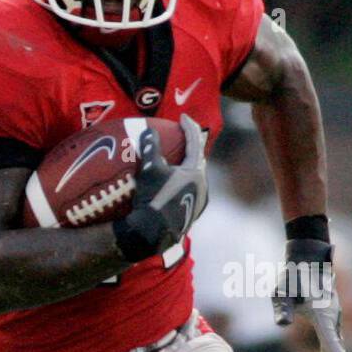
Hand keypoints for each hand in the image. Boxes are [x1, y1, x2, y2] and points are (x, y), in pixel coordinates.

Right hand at [114, 113, 207, 262]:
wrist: (152, 233)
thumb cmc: (153, 198)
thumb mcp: (149, 169)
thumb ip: (150, 147)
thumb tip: (148, 130)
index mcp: (196, 171)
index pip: (195, 142)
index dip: (188, 127)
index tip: (182, 117)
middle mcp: (203, 186)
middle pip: (198, 161)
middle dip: (191, 150)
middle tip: (183, 141)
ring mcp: (198, 203)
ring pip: (195, 179)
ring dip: (187, 170)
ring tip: (177, 166)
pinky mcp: (191, 216)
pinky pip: (188, 194)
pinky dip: (182, 186)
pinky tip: (171, 189)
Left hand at [273, 238, 351, 351]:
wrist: (307, 255)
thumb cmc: (292, 274)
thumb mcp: (282, 291)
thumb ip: (283, 308)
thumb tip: (282, 324)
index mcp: (322, 315)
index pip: (332, 343)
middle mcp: (331, 317)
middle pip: (338, 347)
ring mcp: (331, 315)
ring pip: (336, 343)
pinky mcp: (326, 313)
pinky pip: (330, 338)